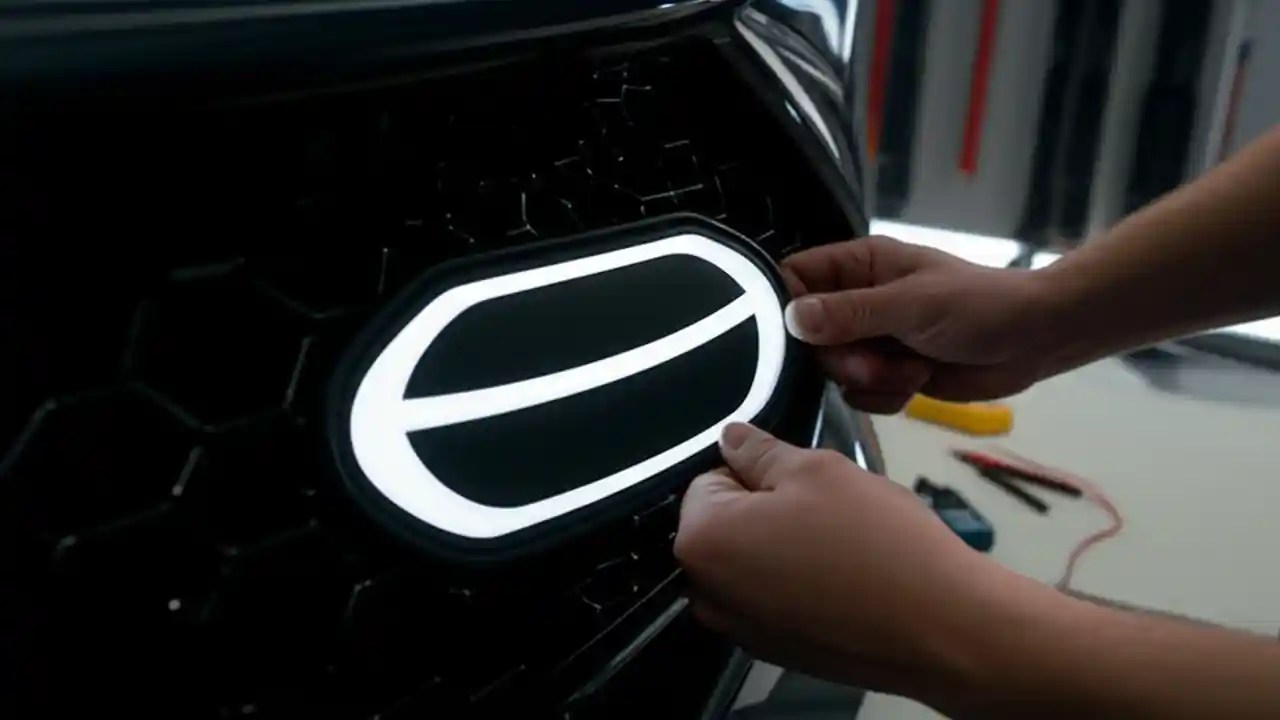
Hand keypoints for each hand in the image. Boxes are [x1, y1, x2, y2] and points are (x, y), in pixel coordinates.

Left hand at [675, 422, 1011, 701]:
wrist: (941, 627)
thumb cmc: (874, 540)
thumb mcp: (816, 470)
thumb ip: (760, 451)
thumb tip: (730, 437)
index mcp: (702, 542)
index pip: (708, 480)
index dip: (756, 472)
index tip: (804, 484)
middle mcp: (707, 594)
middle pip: (725, 527)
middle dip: (766, 512)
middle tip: (827, 513)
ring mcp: (740, 631)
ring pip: (753, 563)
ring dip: (785, 548)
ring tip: (842, 547)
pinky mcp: (776, 653)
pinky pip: (775, 601)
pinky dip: (800, 586)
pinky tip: (846, 582)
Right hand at [780, 236, 1052, 411]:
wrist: (1033, 341)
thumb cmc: (978, 306)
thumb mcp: (911, 305)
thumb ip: (849, 313)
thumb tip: (791, 318)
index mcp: (859, 266)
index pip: (795, 279)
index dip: (787, 308)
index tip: (799, 337)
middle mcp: (857, 301)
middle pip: (809, 337)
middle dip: (843, 359)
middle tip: (874, 363)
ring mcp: (871, 340)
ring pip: (834, 372)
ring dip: (870, 380)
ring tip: (911, 370)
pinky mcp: (887, 373)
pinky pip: (860, 395)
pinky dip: (886, 397)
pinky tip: (917, 383)